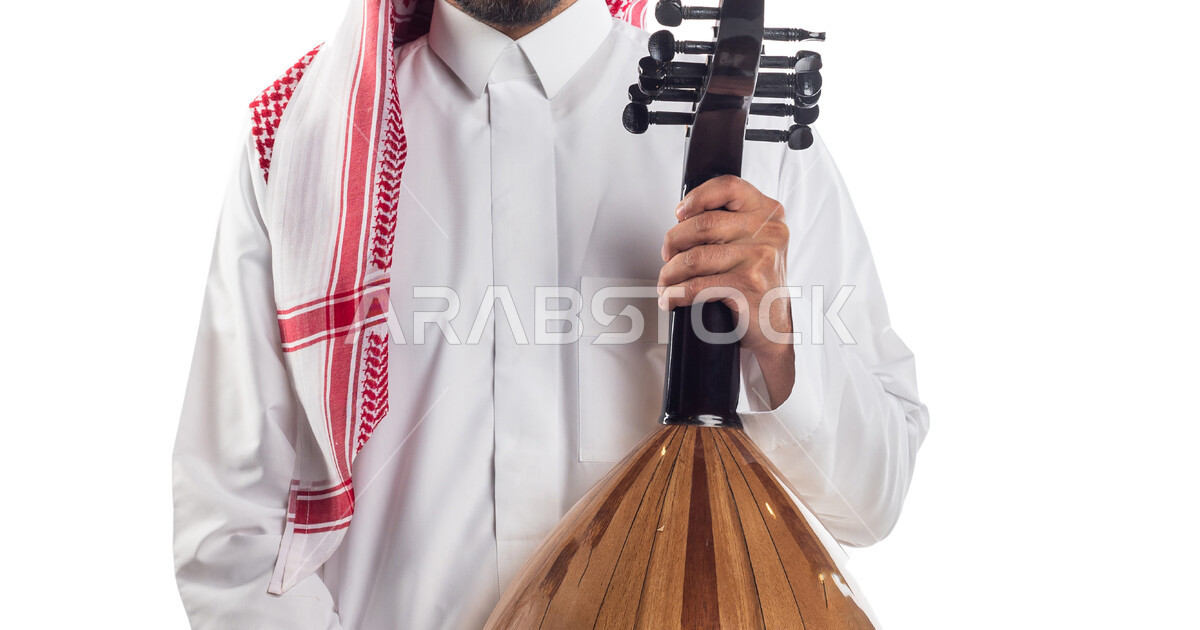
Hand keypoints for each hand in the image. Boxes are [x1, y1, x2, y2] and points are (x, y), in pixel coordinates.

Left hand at [656, 175, 795, 407]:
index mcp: (769, 213)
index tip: (679, 213)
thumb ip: (729, 223)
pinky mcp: (748, 287)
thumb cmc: (757, 282)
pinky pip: (697, 286)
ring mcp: (760, 259)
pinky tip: (671, 299)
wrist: (774, 326)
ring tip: (666, 282)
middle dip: (673, 242)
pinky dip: (676, 294)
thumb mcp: (754, 242)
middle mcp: (769, 232)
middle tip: (667, 257)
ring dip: (670, 273)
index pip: (729, 186)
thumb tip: (683, 218)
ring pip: (694, 258)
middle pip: (702, 224)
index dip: (697, 197)